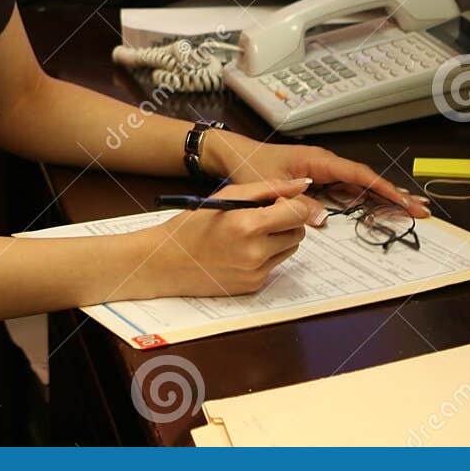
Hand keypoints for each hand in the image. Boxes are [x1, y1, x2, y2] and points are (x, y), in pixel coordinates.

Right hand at [123, 178, 326, 298]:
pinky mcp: (253, 286)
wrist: (167, 261)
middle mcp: (256, 253)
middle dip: (287, 221)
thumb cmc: (193, 224)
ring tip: (250, 233)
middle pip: (299, 232)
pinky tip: (240, 250)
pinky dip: (265, 255)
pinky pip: (274, 265)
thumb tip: (301, 185)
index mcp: (249, 225)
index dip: (292, 204)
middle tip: (262, 216)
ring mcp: (256, 273)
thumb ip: (268, 188)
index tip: (278, 202)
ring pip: (290, 249)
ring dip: (278, 238)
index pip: (298, 213)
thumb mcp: (228, 195)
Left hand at [210, 132, 430, 218]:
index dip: (383, 188)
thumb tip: (322, 219)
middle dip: (395, 194)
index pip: (358, 175)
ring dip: (385, 197)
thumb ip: (295, 202)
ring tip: (412, 209)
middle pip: (367, 180)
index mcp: (318, 161)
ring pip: (361, 185)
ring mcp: (323, 172)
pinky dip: (366, 199)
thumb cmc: (251, 165)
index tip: (403, 200)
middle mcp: (325, 164)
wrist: (234, 155)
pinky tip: (381, 209)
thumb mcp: (270, 186)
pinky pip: (347, 191)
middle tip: (422, 209)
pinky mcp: (318, 181)